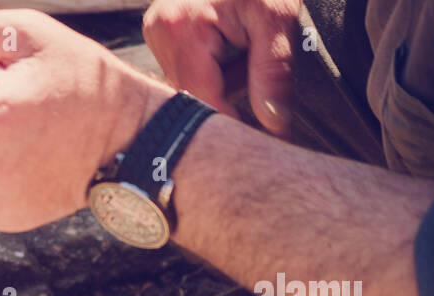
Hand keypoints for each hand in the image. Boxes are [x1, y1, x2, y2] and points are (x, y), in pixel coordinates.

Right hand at [142, 0, 301, 135]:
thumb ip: (274, 74)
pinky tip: (227, 45)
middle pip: (192, 97)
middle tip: (253, 57)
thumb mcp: (278, 19)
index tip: (258, 138)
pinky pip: (187, 71)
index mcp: (181, 28)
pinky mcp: (160, 33)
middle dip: (228, 90)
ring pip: (190, 87)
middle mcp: (159, 31)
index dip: (232, 123)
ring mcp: (155, 32)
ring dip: (221, 80)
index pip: (201, 101)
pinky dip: (212, 68)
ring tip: (241, 45)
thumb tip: (273, 126)